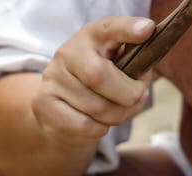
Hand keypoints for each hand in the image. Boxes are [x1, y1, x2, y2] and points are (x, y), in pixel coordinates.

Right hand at [32, 16, 154, 147]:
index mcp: (92, 37)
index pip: (110, 29)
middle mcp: (68, 53)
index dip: (128, 29)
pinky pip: (85, 125)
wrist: (60, 110)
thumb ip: (135, 69)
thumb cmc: (100, 88)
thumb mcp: (119, 69)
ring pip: (97, 107)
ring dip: (117, 116)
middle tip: (137, 98)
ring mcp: (53, 78)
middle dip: (128, 95)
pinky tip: (97, 122)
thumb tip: (142, 81)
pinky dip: (100, 129)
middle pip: (99, 76)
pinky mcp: (44, 104)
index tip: (147, 30)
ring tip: (116, 112)